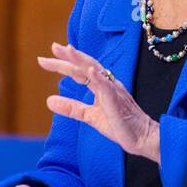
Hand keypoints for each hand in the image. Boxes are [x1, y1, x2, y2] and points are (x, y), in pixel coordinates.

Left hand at [37, 42, 160, 163]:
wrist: (142, 139)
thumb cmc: (120, 125)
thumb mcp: (90, 116)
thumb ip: (71, 107)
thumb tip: (49, 101)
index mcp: (100, 86)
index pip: (79, 71)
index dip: (62, 64)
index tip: (44, 59)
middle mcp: (107, 83)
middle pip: (85, 65)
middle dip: (69, 56)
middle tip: (53, 47)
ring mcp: (113, 91)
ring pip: (96, 71)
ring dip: (82, 59)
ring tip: (68, 49)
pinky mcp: (118, 102)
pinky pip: (108, 88)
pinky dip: (99, 78)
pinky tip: (90, 70)